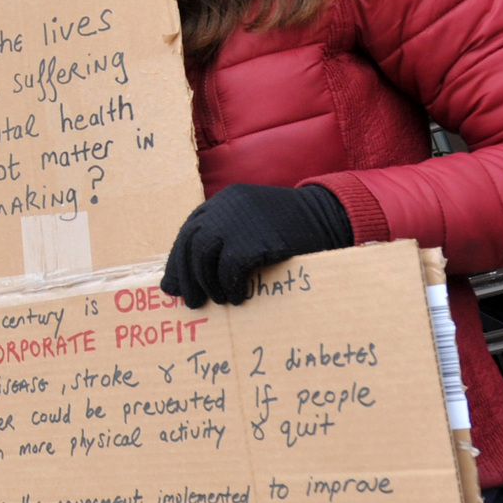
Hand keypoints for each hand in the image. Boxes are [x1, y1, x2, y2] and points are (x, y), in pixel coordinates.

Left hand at [159, 183, 353, 307]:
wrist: (326, 214)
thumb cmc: (289, 225)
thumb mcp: (251, 222)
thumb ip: (223, 237)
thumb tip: (191, 273)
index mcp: (222, 201)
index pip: (188, 232)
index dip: (179, 261)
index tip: (176, 285)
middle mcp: (224, 207)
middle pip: (191, 244)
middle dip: (187, 276)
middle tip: (192, 301)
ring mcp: (237, 221)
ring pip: (204, 256)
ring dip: (207, 283)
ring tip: (217, 300)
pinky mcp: (254, 239)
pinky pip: (229, 268)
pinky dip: (230, 286)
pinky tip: (237, 298)